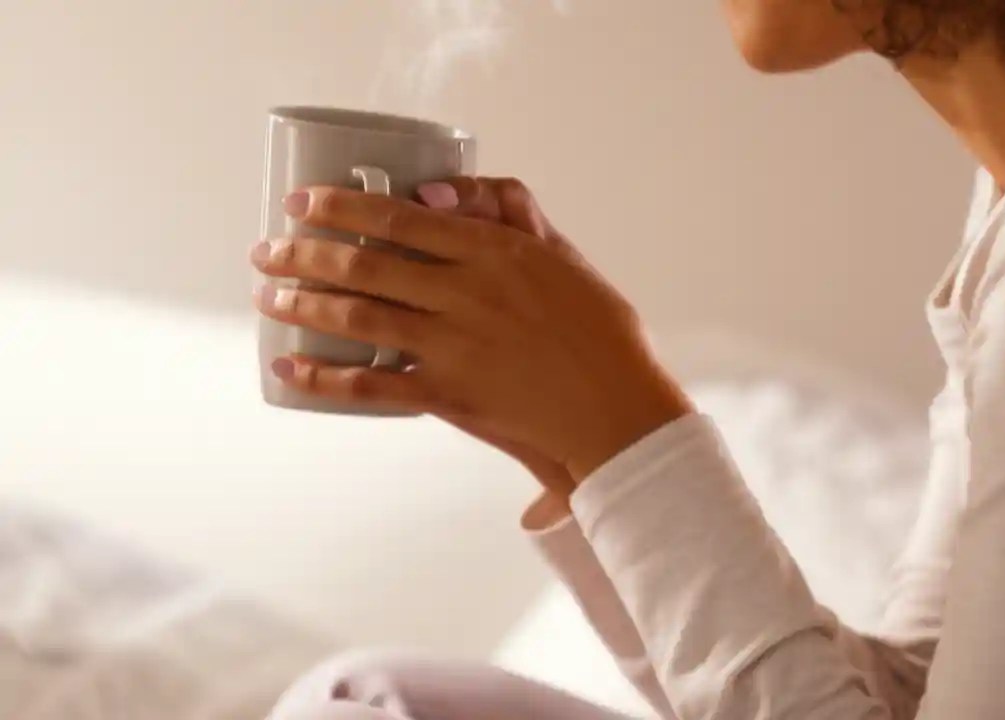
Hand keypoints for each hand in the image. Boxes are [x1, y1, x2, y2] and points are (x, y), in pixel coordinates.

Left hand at [251, 177, 692, 484]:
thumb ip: (513, 219)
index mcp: (497, 252)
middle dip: (303, 253)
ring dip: (303, 304)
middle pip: (365, 265)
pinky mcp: (451, 395)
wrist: (618, 411)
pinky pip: (371, 386)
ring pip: (358, 318)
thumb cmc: (603, 334)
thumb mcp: (566, 260)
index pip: (400, 218)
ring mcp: (455, 346)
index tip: (303, 201)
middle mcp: (467, 294)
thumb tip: (448, 192)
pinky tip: (289, 368)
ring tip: (268, 297)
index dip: (341, 206)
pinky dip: (323, 378)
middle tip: (268, 250)